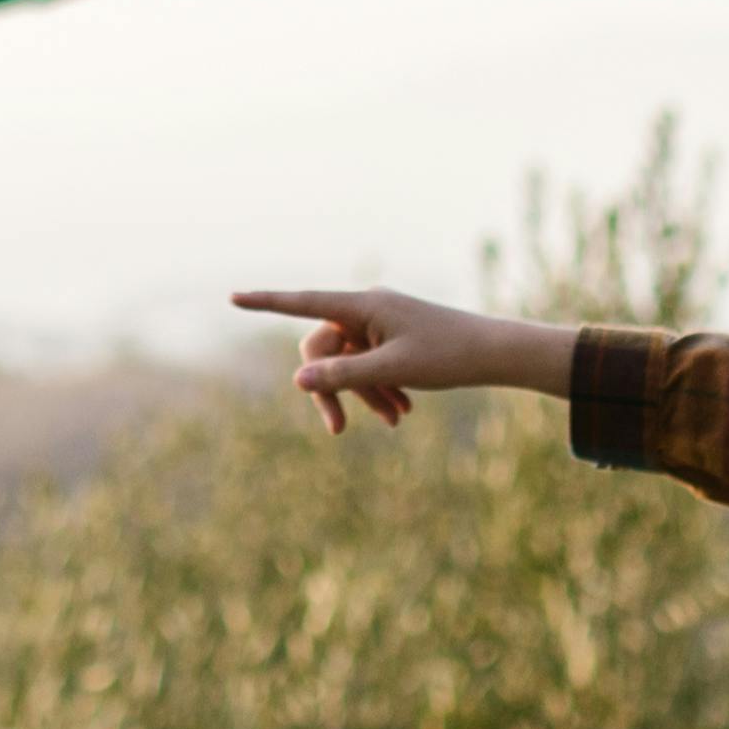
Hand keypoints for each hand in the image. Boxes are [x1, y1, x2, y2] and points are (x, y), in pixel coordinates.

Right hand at [228, 287, 532, 431]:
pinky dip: (379, 389)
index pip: (303, 303)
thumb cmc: (448, 356)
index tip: (232, 298)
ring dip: (363, 394)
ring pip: (347, 363)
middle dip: (330, 389)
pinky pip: (368, 365)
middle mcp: (366, 309)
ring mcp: (379, 324)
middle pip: (321, 349)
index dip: (266, 302)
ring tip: (395, 420)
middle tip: (337, 430)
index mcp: (363, 305)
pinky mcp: (392, 339)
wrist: (495, 354)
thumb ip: (343, 375)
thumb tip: (296, 380)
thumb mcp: (392, 370)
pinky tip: (401, 413)